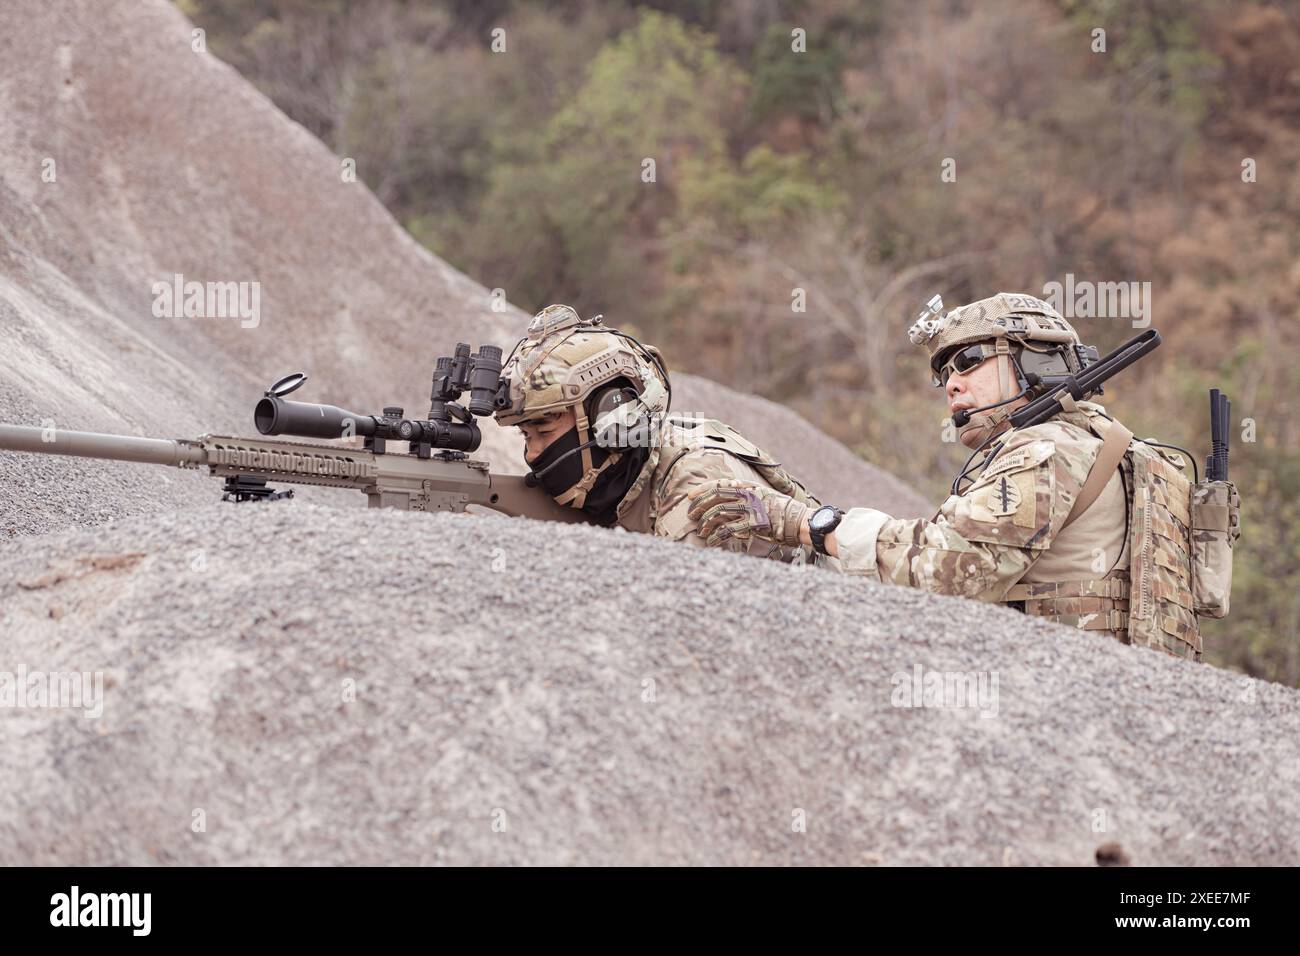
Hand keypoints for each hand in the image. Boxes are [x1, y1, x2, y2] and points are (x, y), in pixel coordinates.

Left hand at [686, 479, 809, 548]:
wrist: (800, 520)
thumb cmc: (782, 511)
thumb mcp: (763, 497)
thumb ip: (745, 498)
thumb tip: (727, 504)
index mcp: (748, 487)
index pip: (719, 484)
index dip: (702, 489)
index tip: (690, 496)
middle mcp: (747, 494)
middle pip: (715, 497)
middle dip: (699, 506)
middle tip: (691, 515)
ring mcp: (750, 508)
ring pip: (718, 513)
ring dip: (706, 523)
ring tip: (701, 532)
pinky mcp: (754, 523)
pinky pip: (728, 530)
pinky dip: (716, 537)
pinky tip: (711, 542)